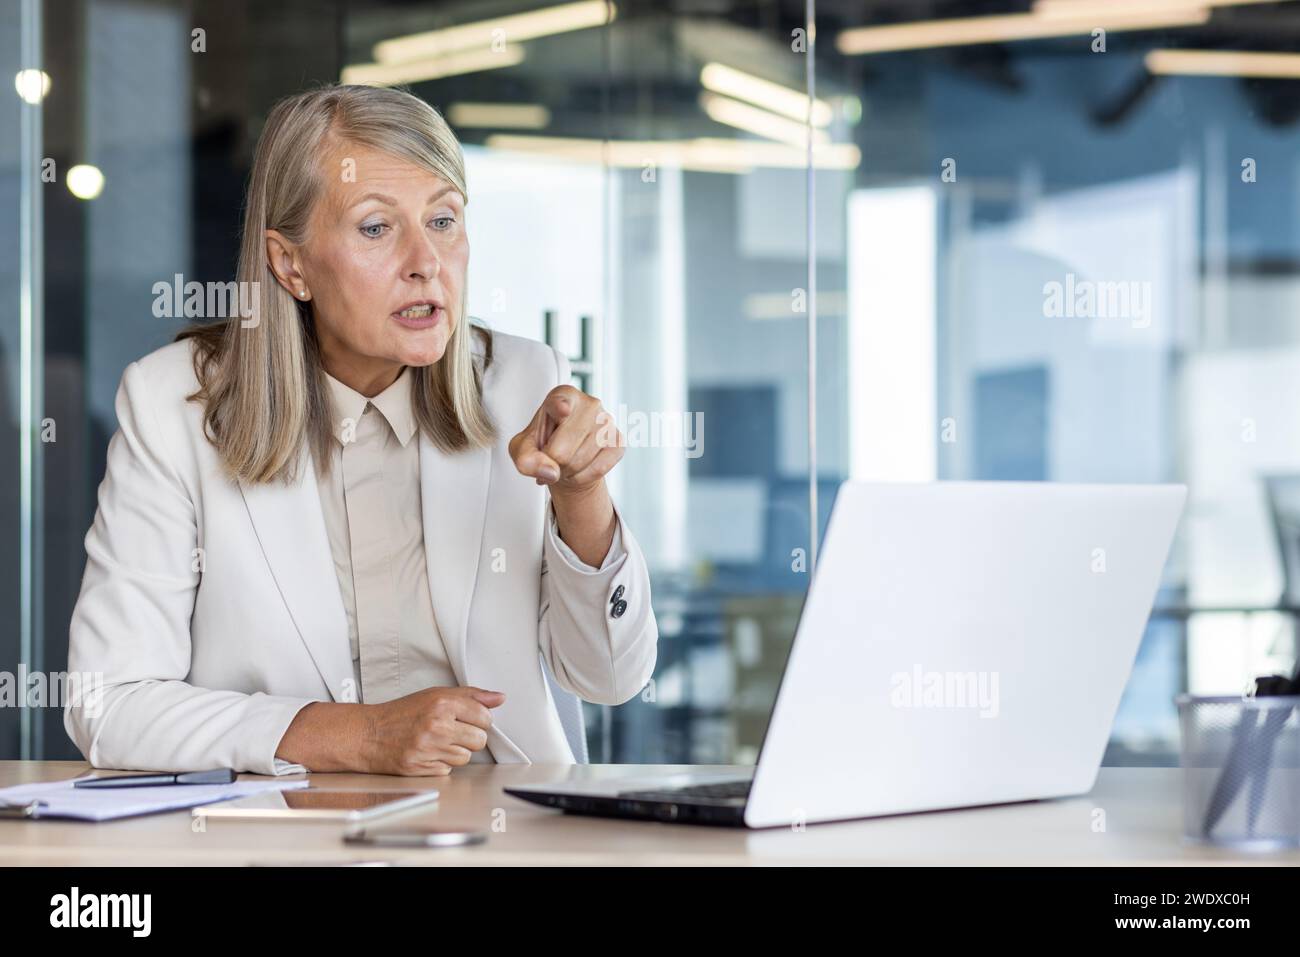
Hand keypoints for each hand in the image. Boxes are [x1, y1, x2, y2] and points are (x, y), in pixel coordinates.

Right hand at [361, 686, 504, 775]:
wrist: (368, 734)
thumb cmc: (402, 713)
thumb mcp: (436, 694)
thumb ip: (471, 695)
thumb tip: (499, 698)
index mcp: (442, 703)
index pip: (485, 717)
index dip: (479, 720)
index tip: (468, 719)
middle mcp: (437, 725)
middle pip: (480, 740)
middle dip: (470, 737)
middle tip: (452, 731)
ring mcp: (429, 748)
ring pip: (465, 757)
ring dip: (455, 752)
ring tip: (436, 742)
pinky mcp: (422, 768)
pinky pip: (448, 770)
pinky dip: (441, 764)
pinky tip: (428, 753)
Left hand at [509, 384, 623, 494]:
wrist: (566, 459)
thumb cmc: (543, 446)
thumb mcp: (522, 450)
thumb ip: (525, 459)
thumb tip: (551, 471)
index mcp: (563, 395)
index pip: (560, 403)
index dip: (560, 408)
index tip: (562, 410)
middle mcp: (588, 403)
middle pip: (562, 449)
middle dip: (552, 463)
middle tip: (550, 459)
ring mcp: (607, 420)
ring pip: (580, 461)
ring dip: (567, 472)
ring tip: (563, 463)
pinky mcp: (618, 440)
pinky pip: (598, 468)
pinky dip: (583, 477)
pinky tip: (579, 469)